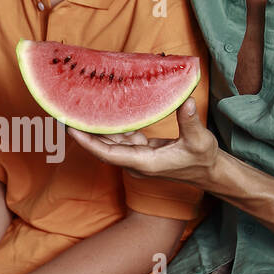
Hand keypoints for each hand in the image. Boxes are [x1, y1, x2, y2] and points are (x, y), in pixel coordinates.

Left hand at [68, 98, 218, 185]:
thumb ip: (190, 122)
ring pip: (110, 141)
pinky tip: (104, 108)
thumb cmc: (204, 160)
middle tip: (64, 113)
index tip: (70, 129)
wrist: (209, 172)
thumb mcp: (200, 141)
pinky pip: (121, 137)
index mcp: (144, 163)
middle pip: (102, 148)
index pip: (108, 154)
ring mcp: (137, 156)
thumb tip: (187, 101)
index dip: (88, 142)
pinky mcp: (141, 150)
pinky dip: (112, 125)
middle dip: (83, 132)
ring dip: (95, 127)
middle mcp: (135, 161)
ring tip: (78, 108)